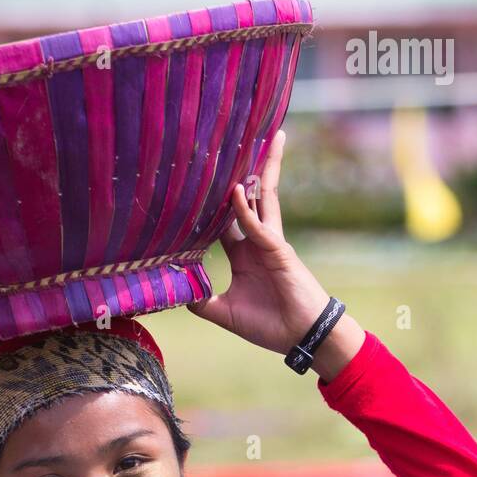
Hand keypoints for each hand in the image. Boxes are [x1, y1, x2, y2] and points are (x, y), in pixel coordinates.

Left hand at [188, 130, 362, 372]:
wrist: (301, 338)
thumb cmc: (269, 325)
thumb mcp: (223, 312)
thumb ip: (200, 301)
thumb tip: (175, 293)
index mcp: (245, 254)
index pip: (225, 220)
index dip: (213, 201)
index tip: (200, 180)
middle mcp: (258, 242)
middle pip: (251, 197)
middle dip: (247, 169)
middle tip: (237, 140)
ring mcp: (271, 243)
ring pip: (264, 199)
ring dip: (262, 170)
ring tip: (263, 138)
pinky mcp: (280, 252)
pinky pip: (259, 227)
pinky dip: (246, 210)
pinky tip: (235, 191)